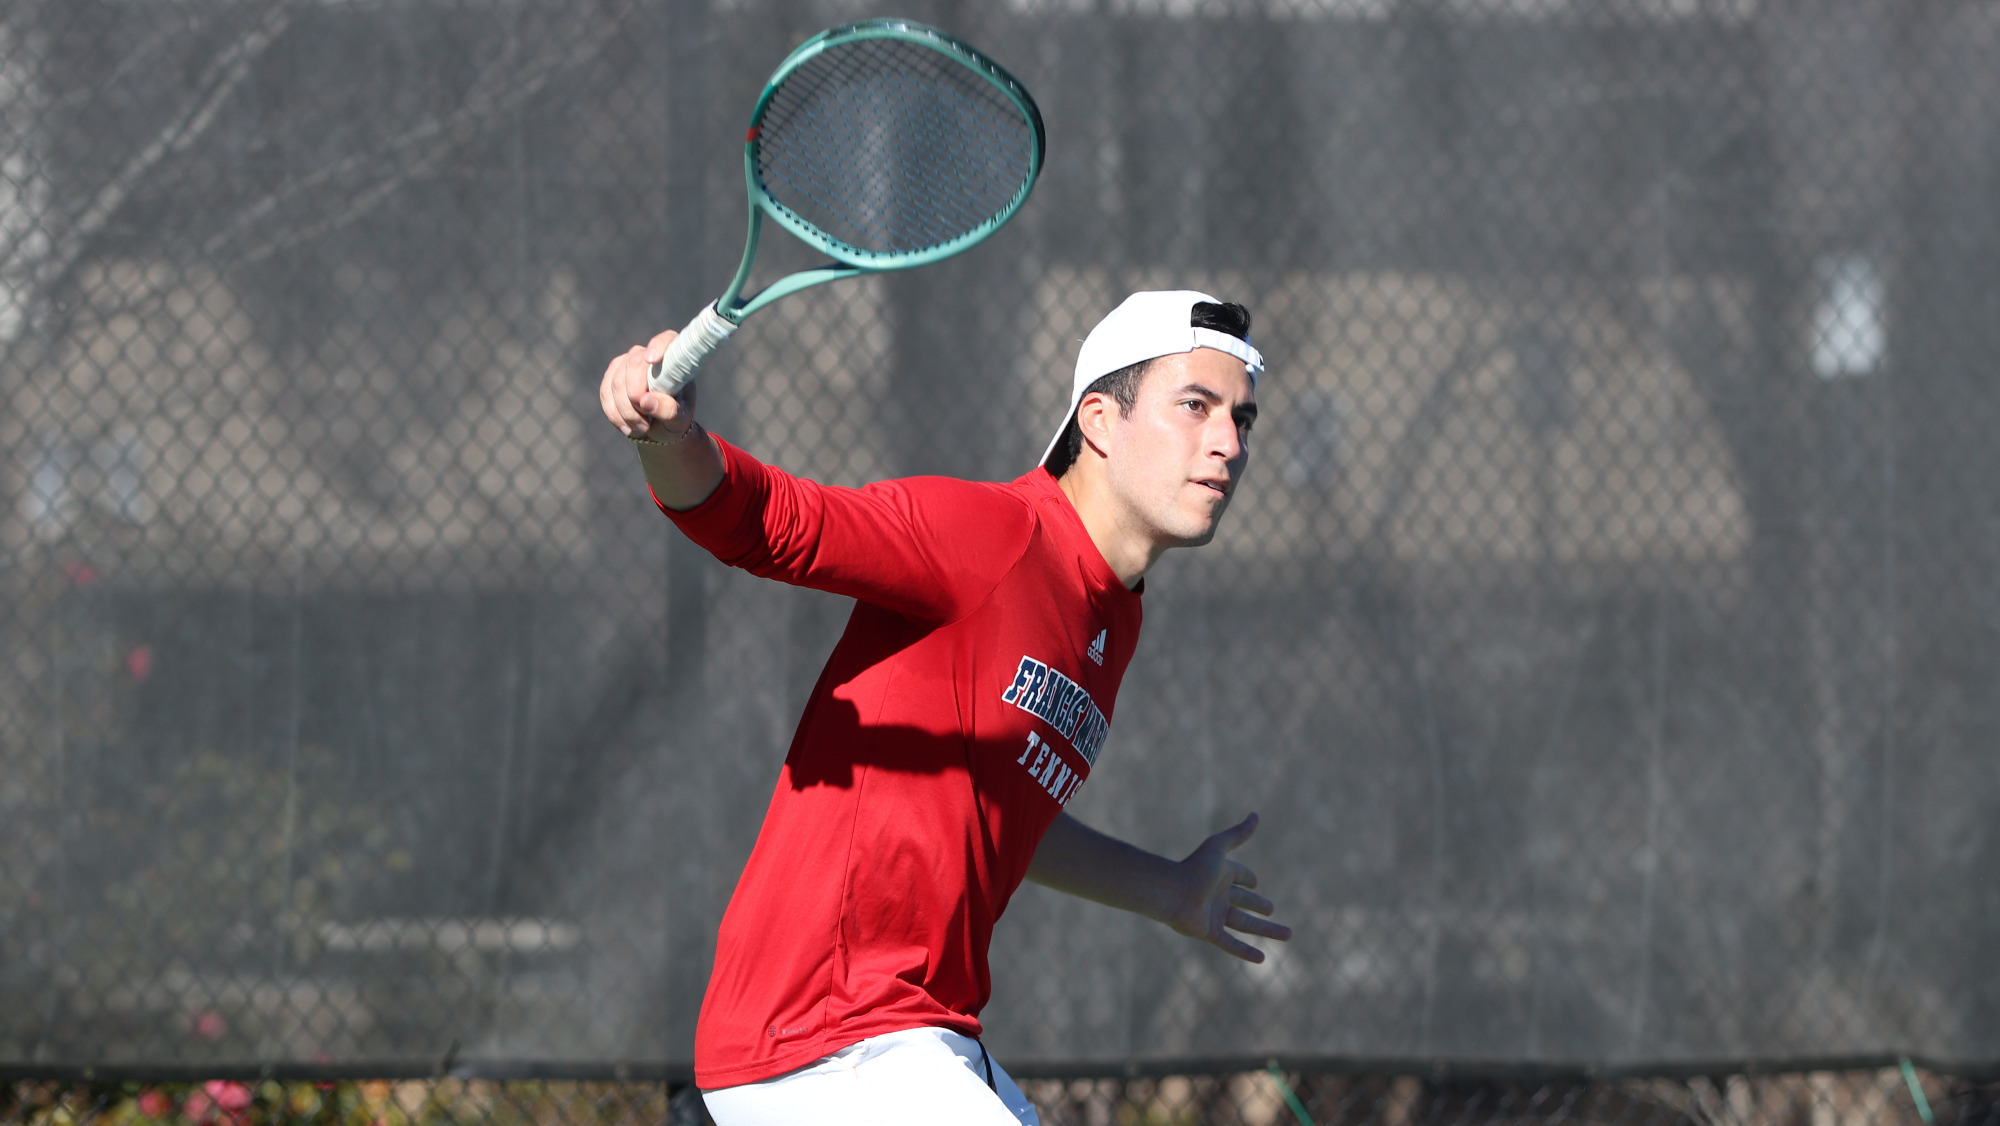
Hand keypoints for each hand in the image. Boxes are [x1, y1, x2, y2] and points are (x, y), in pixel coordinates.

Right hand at [599, 329, 696, 440]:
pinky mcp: (611, 375)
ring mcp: (627, 363)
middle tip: (647, 423)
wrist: (658, 427)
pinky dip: (614, 414)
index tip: (652, 360)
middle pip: (634, 364)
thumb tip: (647, 400)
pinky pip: (605, 393)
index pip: (667, 341)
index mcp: (672, 361)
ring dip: (626, 412)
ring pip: (616, 382)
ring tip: (642, 428)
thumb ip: (669, 410)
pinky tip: (627, 427)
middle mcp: (647, 355)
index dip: (658, 346)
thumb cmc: (675, 419)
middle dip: (636, 396)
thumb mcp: (679, 420)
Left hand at [1166, 812, 1291, 961]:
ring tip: (1289, 934)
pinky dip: (1246, 952)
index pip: (1240, 876)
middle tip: (1271, 909)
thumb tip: (1255, 815)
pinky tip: (1262, 959)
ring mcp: (1215, 915)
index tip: (1255, 881)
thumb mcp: (1218, 847)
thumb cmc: (1194, 868)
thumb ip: (1237, 834)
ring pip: (1247, 925)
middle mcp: (1219, 895)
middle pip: (1245, 902)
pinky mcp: (1209, 932)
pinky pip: (1231, 944)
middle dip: (1259, 905)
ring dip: (1267, 930)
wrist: (1171, 892)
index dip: (1248, 878)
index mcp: (1221, 875)